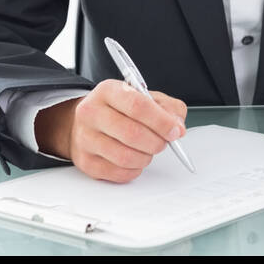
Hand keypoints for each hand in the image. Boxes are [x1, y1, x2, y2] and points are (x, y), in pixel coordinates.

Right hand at [34, 79, 187, 182]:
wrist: (85, 121)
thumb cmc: (120, 109)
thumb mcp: (146, 97)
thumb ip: (168, 108)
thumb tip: (177, 128)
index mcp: (108, 91)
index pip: (137, 105)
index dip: (161, 121)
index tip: (175, 131)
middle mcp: (91, 113)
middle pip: (132, 133)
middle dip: (156, 142)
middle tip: (163, 142)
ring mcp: (85, 138)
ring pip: (125, 157)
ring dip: (146, 157)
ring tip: (148, 150)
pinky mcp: (85, 161)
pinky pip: (118, 173)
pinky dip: (134, 170)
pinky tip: (135, 160)